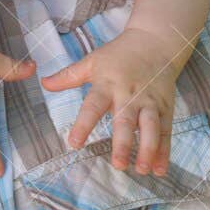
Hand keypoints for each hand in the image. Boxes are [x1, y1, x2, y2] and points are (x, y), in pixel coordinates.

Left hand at [41, 28, 187, 175]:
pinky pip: (165, 131)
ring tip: (142, 169)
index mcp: (108, 84)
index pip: (93, 105)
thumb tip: (43, 83)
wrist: (155, 40)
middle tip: (118, 164)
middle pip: (126, 120)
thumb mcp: (93, 61)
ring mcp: (150, 101)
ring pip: (150, 127)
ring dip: (148, 149)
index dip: (83, 124)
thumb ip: (68, 76)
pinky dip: (164, 151)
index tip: (74, 143)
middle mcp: (129, 94)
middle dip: (123, 143)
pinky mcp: (166, 107)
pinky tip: (160, 169)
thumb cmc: (119, 54)